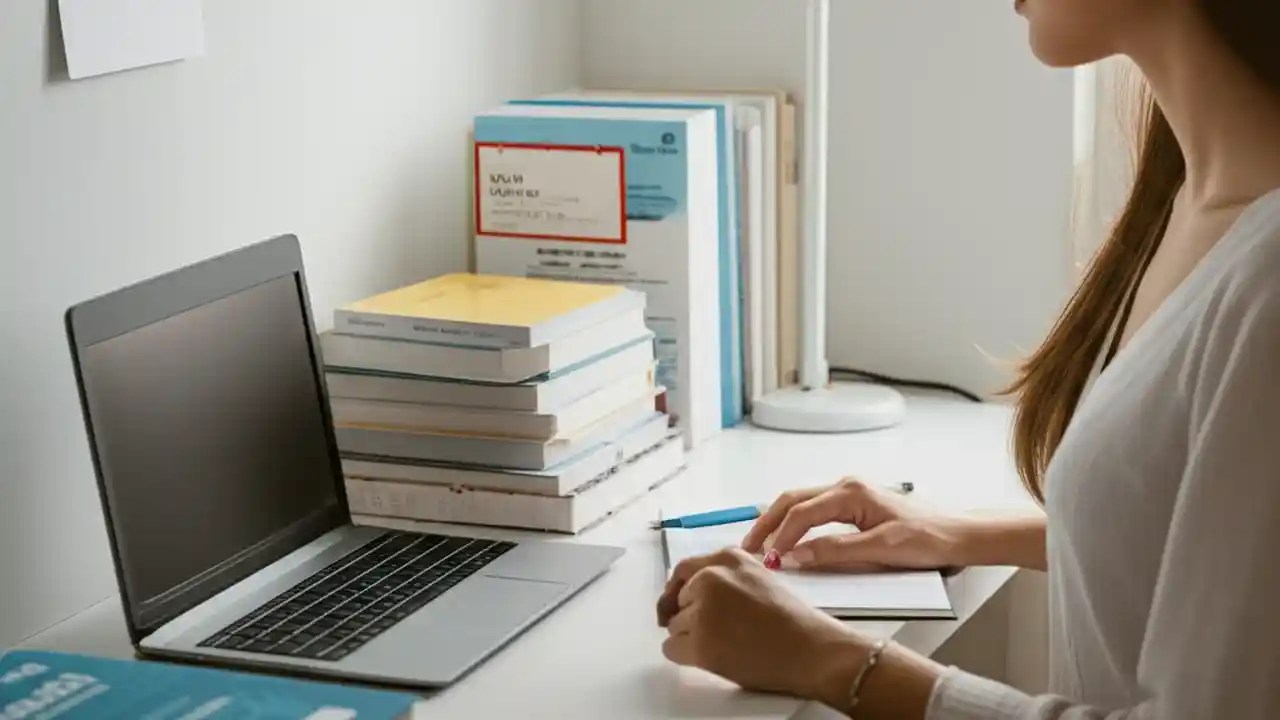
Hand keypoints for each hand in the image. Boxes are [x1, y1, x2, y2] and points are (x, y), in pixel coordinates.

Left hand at [656, 548, 864, 702]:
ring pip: (673, 625)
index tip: (677, 603)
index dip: (680, 591)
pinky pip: (670, 648)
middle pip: (677, 600)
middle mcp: (711, 576)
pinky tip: (713, 657)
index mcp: (727, 557)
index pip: (684, 571)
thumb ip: (725, 578)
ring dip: (690, 637)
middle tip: (718, 632)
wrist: (812, 649)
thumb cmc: (792, 621)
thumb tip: (689, 594)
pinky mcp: (699, 641)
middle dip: (689, 616)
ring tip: (727, 644)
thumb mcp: (758, 578)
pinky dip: (685, 655)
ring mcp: (703, 609)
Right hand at [741, 478, 971, 571]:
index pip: (802, 513)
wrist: (957, 535)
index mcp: (851, 492)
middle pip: (792, 500)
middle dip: (767, 523)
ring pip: (800, 503)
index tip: (769, 560)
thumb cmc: (928, 539)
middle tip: (747, 547)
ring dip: (777, 522)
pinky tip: (786, 538)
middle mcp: (846, 487)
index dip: (781, 537)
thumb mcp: (881, 549)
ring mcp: (848, 494)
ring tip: (760, 544)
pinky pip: (813, 510)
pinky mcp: (853, 506)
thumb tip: (796, 556)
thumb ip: (836, 551)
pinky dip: (794, 523)